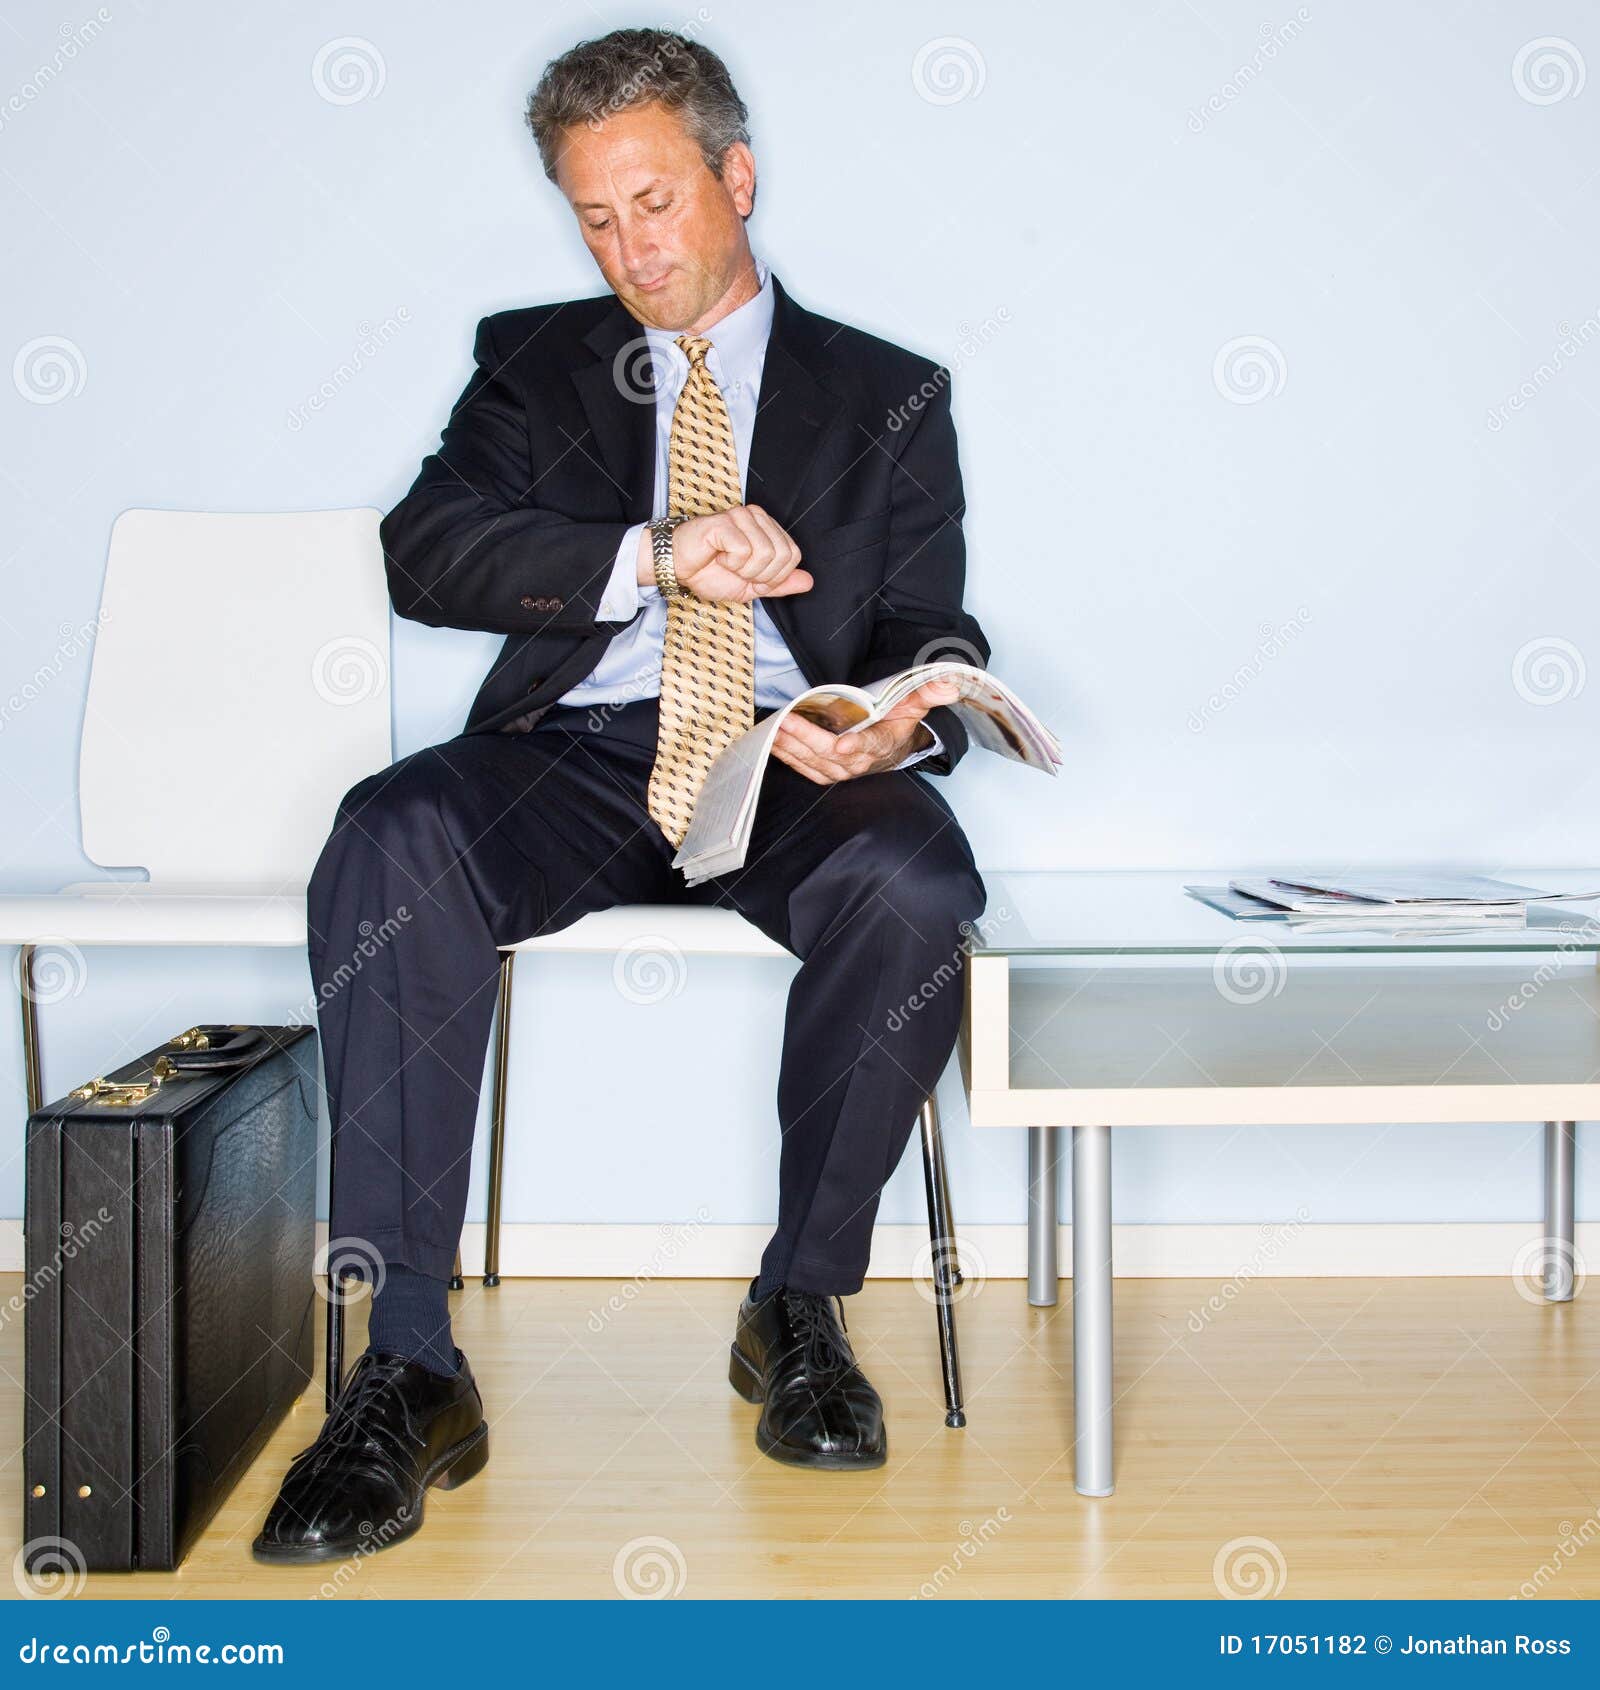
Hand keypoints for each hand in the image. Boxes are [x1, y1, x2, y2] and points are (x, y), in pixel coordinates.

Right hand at [644, 504, 813, 603]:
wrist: (678, 569)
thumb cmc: (710, 572)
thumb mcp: (751, 586)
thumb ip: (780, 583)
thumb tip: (808, 581)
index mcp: (767, 528)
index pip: (793, 556)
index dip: (773, 576)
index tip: (750, 575)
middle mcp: (757, 517)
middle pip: (783, 555)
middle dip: (760, 575)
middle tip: (737, 570)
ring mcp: (741, 517)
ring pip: (765, 554)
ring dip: (744, 570)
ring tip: (726, 562)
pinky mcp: (725, 522)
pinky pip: (744, 551)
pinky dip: (730, 562)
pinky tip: (717, 555)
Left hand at [772, 679, 958, 784]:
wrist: (890, 750)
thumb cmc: (897, 723)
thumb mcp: (913, 704)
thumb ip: (926, 693)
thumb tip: (948, 684)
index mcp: (883, 743)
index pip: (872, 745)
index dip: (857, 746)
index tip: (842, 744)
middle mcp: (861, 761)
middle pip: (832, 753)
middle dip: (807, 738)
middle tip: (785, 721)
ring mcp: (841, 770)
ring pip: (814, 762)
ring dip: (791, 747)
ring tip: (773, 729)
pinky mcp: (826, 772)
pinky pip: (804, 768)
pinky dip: (787, 757)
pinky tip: (772, 741)